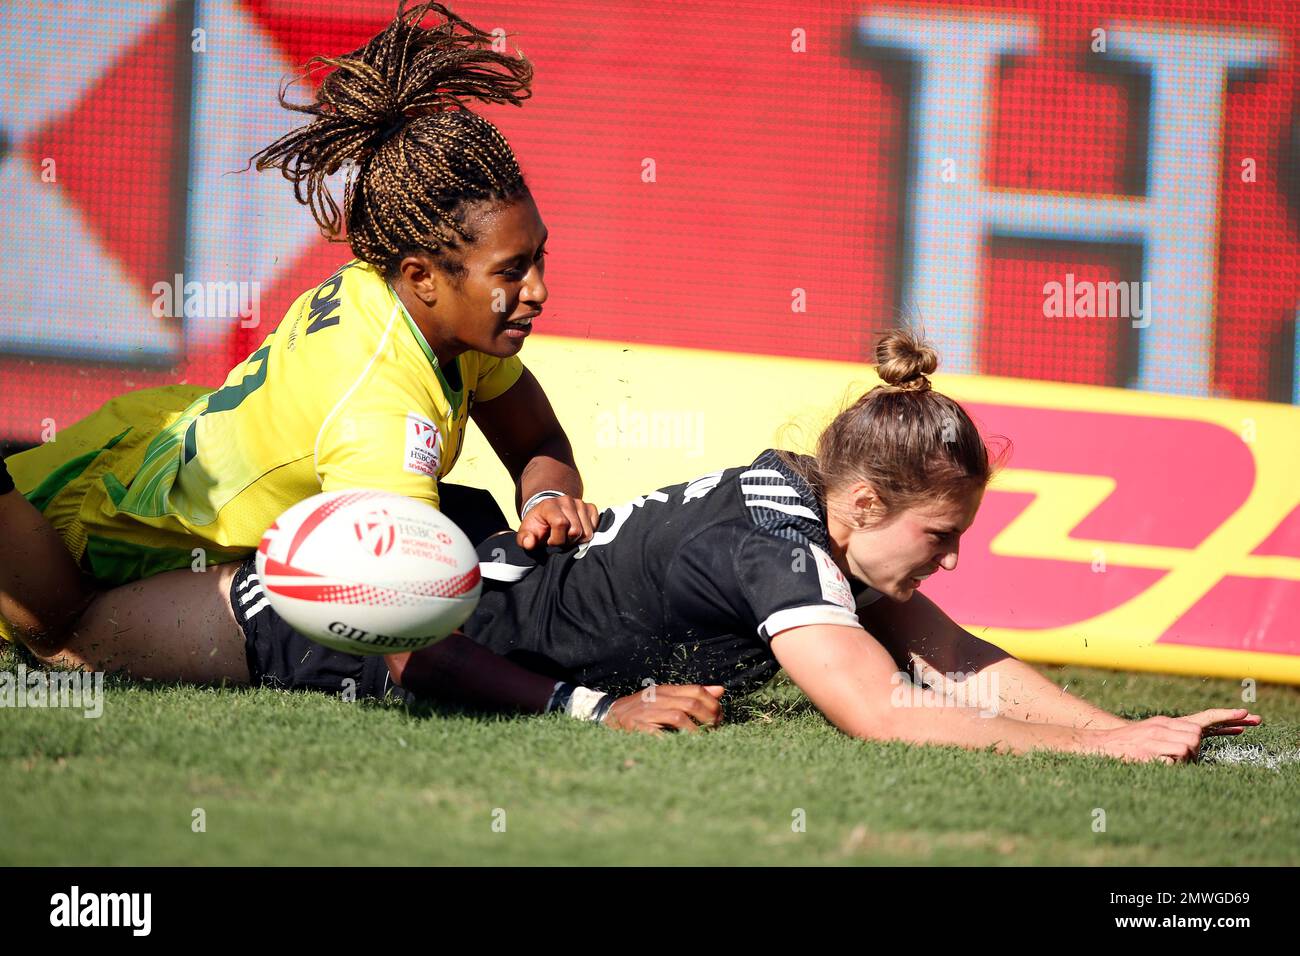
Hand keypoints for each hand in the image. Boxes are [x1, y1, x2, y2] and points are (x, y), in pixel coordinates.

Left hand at [517, 495, 599, 549]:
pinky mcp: (591, 508)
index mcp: (550, 505)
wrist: (547, 515)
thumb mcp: (526, 533)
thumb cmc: (537, 527)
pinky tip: (577, 532)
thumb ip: (525, 539)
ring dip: (578, 540)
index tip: (550, 542)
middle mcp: (567, 500)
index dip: (557, 539)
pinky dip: (587, 534)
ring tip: (567, 537)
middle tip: (560, 540)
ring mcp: (580, 503)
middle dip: (567, 541)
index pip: (561, 524)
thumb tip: (529, 543)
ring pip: (587, 532)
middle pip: (576, 530)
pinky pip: (595, 527)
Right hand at [602, 684, 725, 733]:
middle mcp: (657, 698)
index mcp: (666, 690)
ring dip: (695, 731)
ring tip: (701, 740)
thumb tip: (720, 690)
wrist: (608, 715)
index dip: (712, 704)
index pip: (696, 690)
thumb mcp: (666, 696)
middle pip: (691, 703)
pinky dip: (672, 740)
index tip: (719, 718)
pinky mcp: (637, 727)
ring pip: (679, 717)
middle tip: (714, 730)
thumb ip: (692, 694)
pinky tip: (681, 747)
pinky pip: (658, 734)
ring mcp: (647, 712)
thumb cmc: (642, 708)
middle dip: (708, 718)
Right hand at [1085, 708, 1260, 763]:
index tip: (1248, 714)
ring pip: (1188, 746)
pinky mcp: (1149, 749)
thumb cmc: (1126, 745)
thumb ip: (1171, 737)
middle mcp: (1163, 726)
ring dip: (1183, 758)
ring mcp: (1156, 737)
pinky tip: (1157, 764)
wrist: (1098, 744)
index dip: (1226, 717)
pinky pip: (1172, 759)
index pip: (1202, 718)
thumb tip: (1192, 746)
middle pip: (1197, 734)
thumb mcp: (1151, 736)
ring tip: (1162, 760)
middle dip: (1196, 749)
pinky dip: (1169, 765)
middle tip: (1177, 756)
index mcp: (1166, 723)